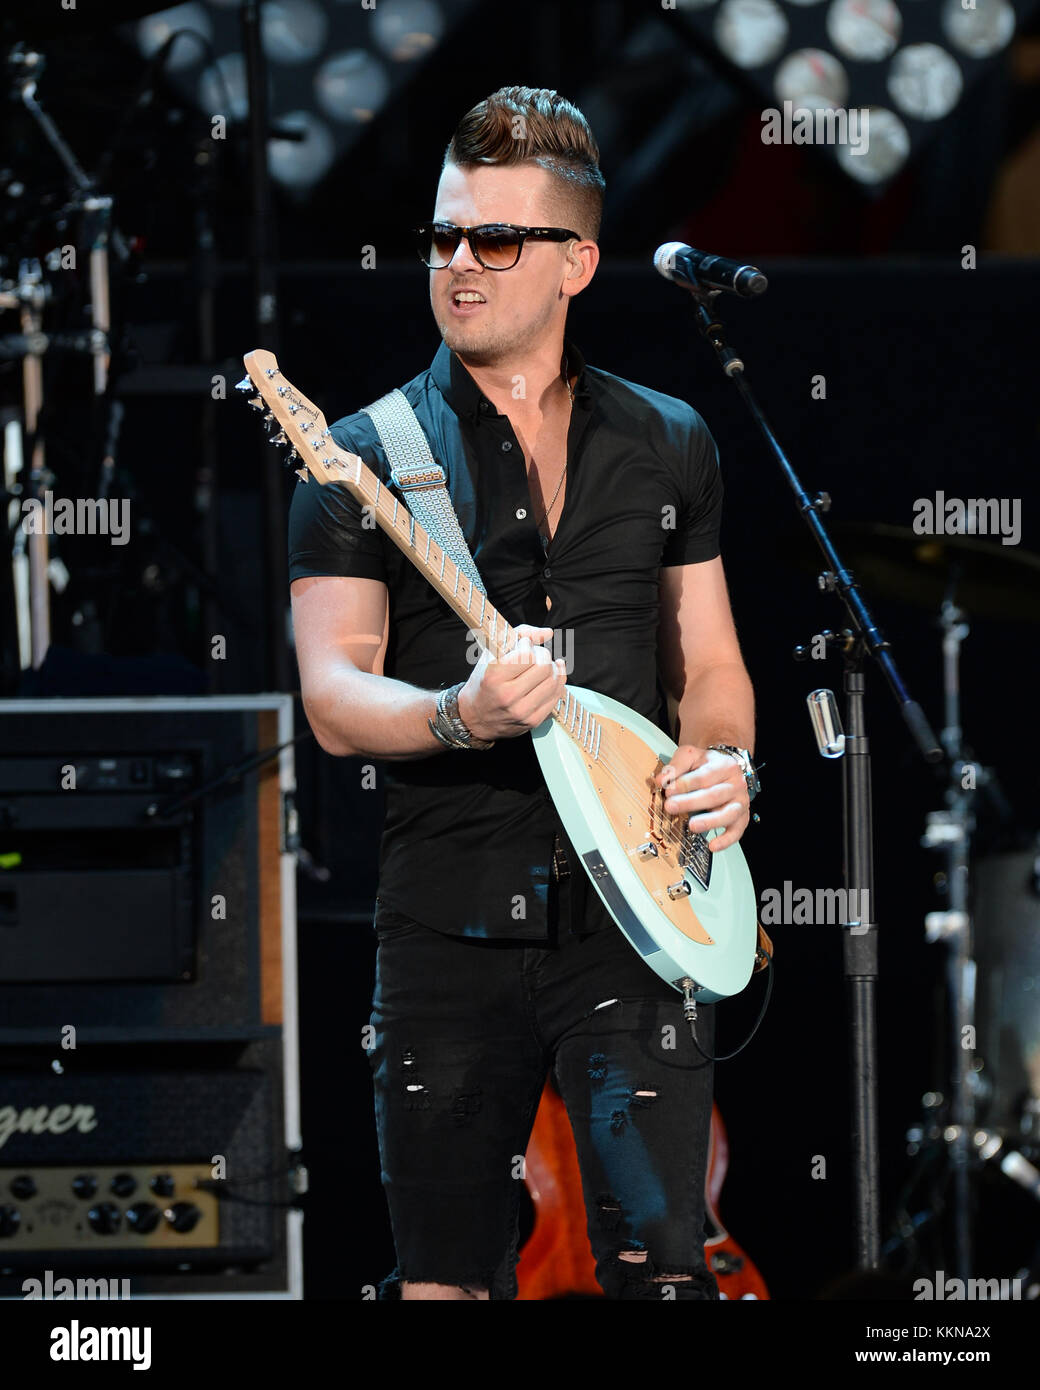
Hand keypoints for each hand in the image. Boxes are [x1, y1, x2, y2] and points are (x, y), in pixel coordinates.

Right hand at [457, 625, 566, 740]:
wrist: (475, 719)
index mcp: (493, 677)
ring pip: (553, 681)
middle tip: (535, 655)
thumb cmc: (483, 683)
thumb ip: (519, 635)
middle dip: (542, 655)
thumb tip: (548, 633)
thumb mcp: (491, 654)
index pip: (526, 655)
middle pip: (544, 666)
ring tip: (542, 666)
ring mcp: (522, 711)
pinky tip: (550, 676)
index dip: (528, 644)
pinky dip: (557, 682)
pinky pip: (556, 696)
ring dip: (551, 668)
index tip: (523, 644)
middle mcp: (507, 696)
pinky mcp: (533, 721)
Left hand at [655, 745, 749, 852]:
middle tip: (671, 807)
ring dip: (709, 821)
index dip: (685, 784)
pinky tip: (713, 845)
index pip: (704, 776)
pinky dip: (726, 840)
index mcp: (724, 766)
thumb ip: (676, 766)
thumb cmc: (707, 765)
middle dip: (690, 802)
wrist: (727, 769)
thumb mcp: (691, 756)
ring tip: (692, 826)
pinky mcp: (742, 818)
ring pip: (727, 813)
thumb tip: (661, 779)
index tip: (669, 790)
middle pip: (714, 795)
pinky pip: (736, 831)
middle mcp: (736, 784)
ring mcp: (740, 802)